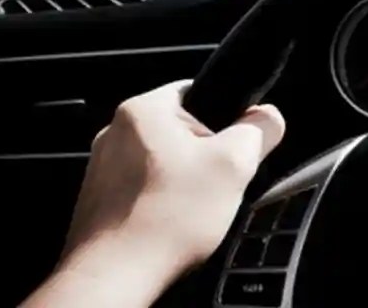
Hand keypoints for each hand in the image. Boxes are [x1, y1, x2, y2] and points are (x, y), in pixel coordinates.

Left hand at [22, 81, 285, 307]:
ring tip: (192, 211)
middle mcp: (114, 134)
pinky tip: (170, 226)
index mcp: (143, 110)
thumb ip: (259, 129)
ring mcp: (101, 170)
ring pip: (160, 165)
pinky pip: (142, 194)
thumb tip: (268, 117)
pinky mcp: (98, 203)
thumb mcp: (235, 164)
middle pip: (179, 132)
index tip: (236, 145)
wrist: (116, 276)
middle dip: (204, 157)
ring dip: (181, 184)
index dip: (226, 117)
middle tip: (219, 183)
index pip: (197, 91)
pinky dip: (159, 206)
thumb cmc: (166, 219)